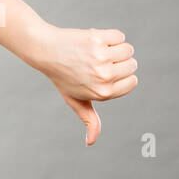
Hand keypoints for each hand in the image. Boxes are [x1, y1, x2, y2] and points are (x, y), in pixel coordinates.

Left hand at [26, 25, 137, 145]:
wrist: (46, 52)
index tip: (105, 73)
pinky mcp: (97, 39)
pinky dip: (111, 37)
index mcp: (102, 93)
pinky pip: (119, 36)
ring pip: (128, 50)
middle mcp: (103, 76)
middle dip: (119, 61)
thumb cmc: (63, 77)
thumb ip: (89, 120)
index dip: (121, 76)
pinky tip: (95, 40)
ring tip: (98, 51)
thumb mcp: (76, 100)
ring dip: (116, 48)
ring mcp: (100, 57)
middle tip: (97, 61)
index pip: (132, 81)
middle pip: (132, 65)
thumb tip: (90, 142)